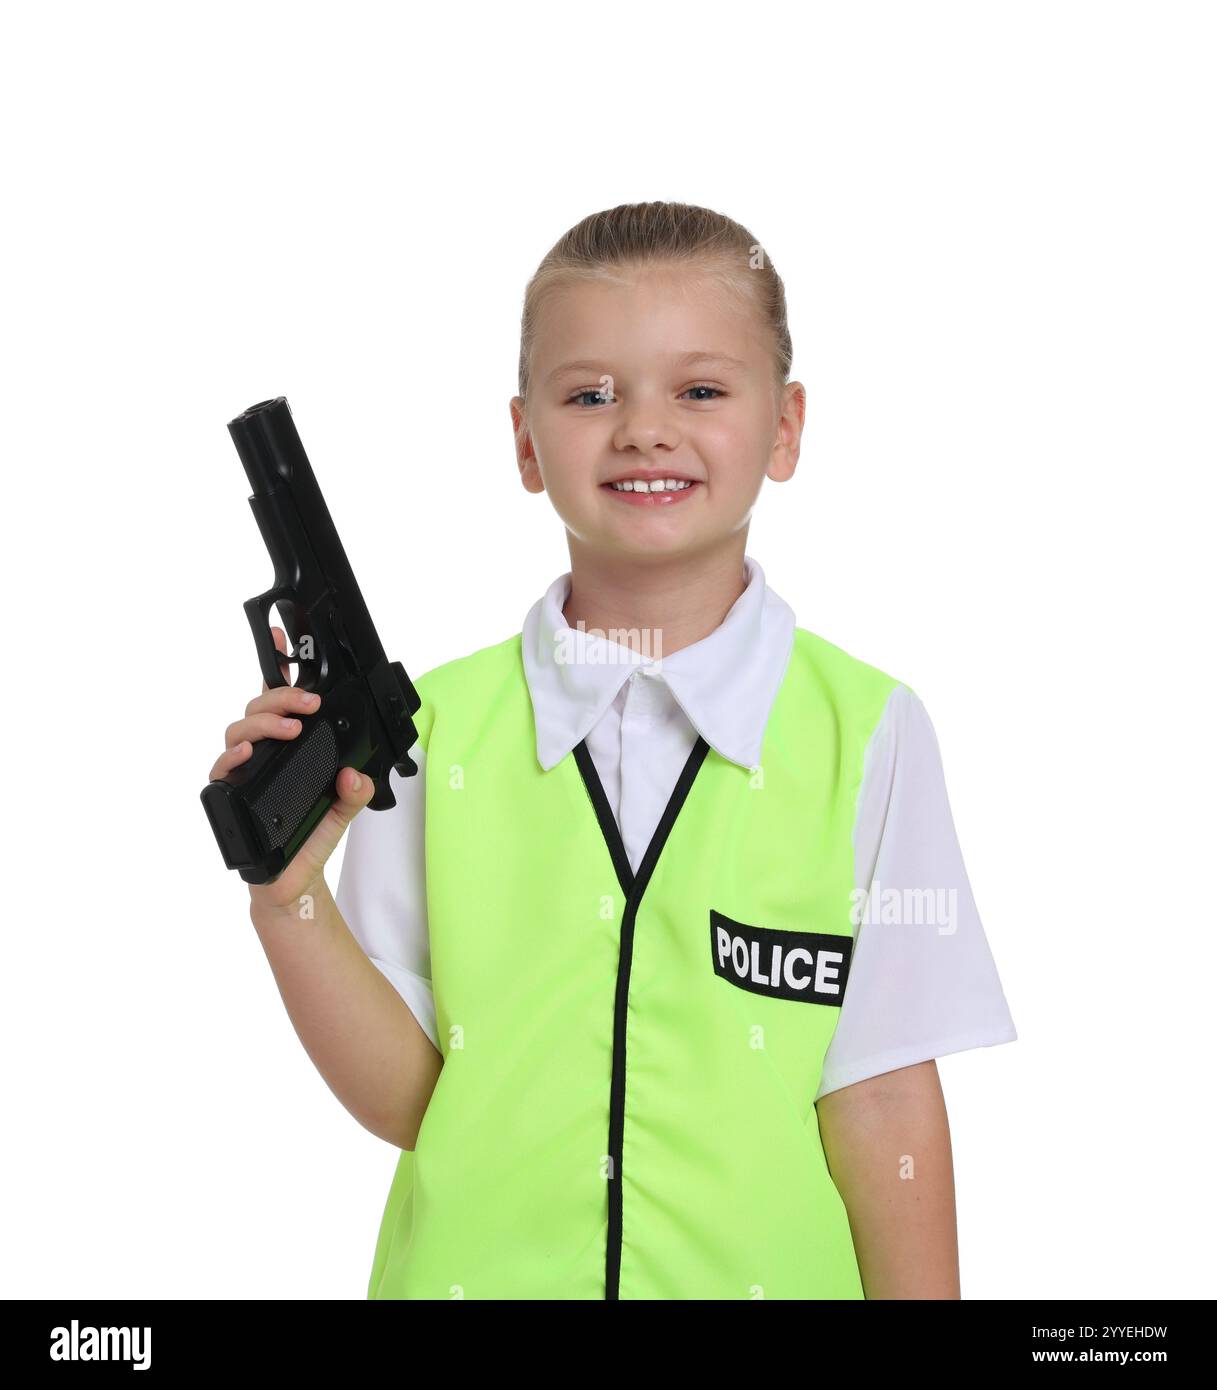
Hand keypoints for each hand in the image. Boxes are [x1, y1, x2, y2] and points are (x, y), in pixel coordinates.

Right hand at [208, 625, 375, 917]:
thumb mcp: (344, 810)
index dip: (277, 665)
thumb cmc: (311, 838)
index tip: (281, 635)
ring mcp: (244, 771)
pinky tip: (249, 751)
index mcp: (288, 747)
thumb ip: (356, 790)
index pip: (280, 700)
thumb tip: (355, 775)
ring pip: (239, 729)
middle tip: (310, 705)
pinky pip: (222, 769)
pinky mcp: (230, 794)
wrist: (292, 881)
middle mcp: (263, 753)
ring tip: (289, 728)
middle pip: (259, 706)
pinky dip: (233, 756)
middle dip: (283, 697)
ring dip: (264, 722)